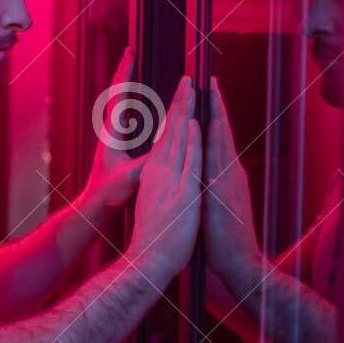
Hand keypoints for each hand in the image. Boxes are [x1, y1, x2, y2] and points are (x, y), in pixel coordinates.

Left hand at [77, 48, 149, 218]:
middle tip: (132, 52)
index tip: (131, 52)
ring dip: (129, 86)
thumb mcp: (131, 178)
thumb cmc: (109, 194)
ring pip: (120, 104)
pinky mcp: (117, 145)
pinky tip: (143, 103)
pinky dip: (133, 104)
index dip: (125, 73)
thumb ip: (148, 162)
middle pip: (117, 93)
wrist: (95, 207)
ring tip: (138, 70)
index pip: (118, 95)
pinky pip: (126, 116)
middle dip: (125, 72)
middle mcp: (110, 130)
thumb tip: (166, 147)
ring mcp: (112, 136)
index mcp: (112, 133)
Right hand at [128, 75, 200, 283]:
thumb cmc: (153, 242)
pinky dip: (193, 139)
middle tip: (186, 79)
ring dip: (186, 112)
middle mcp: (159, 174)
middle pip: (171, 132)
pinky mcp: (182, 193)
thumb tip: (162, 187)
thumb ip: (161, 193)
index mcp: (153, 178)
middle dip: (180, 104)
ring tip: (190, 87)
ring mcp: (170, 181)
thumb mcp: (155, 210)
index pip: (165, 140)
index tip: (180, 99)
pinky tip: (196, 121)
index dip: (173, 117)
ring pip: (180, 138)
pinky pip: (189, 160)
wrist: (148, 263)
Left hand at [203, 77, 263, 281]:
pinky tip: (210, 126)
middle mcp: (230, 173)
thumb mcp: (215, 205)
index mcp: (225, 175)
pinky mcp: (225, 192)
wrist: (239, 263)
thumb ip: (211, 186)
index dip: (211, 116)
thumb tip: (203, 174)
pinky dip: (214, 141)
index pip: (217, 139)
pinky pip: (218, 160)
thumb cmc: (223, 238)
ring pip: (221, 141)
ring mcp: (229, 181)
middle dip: (216, 105)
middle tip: (210, 79)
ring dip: (216, 115)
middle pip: (221, 133)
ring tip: (211, 91)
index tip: (205, 94)